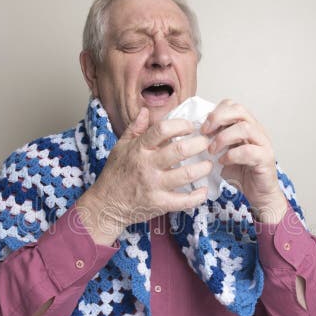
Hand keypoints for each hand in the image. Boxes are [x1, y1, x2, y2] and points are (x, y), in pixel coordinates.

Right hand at [77, 108, 212, 244]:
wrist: (106, 204)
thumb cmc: (115, 174)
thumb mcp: (120, 147)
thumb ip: (135, 129)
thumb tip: (146, 111)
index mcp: (139, 149)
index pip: (162, 130)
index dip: (181, 125)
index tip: (191, 127)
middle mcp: (147, 166)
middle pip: (180, 150)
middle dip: (199, 144)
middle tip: (207, 143)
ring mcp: (154, 186)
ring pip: (186, 174)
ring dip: (203, 168)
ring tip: (208, 164)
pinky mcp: (159, 203)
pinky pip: (184, 200)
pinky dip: (198, 196)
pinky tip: (203, 190)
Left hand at [201, 99, 287, 222]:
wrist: (259, 194)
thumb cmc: (241, 172)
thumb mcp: (223, 152)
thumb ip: (214, 140)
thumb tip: (194, 134)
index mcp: (246, 125)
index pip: (232, 105)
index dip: (215, 112)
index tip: (202, 127)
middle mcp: (256, 130)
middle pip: (239, 110)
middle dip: (218, 118)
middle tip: (205, 133)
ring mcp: (263, 143)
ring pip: (245, 128)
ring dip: (223, 137)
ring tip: (212, 150)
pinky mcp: (265, 158)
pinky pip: (249, 151)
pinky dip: (232, 155)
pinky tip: (223, 162)